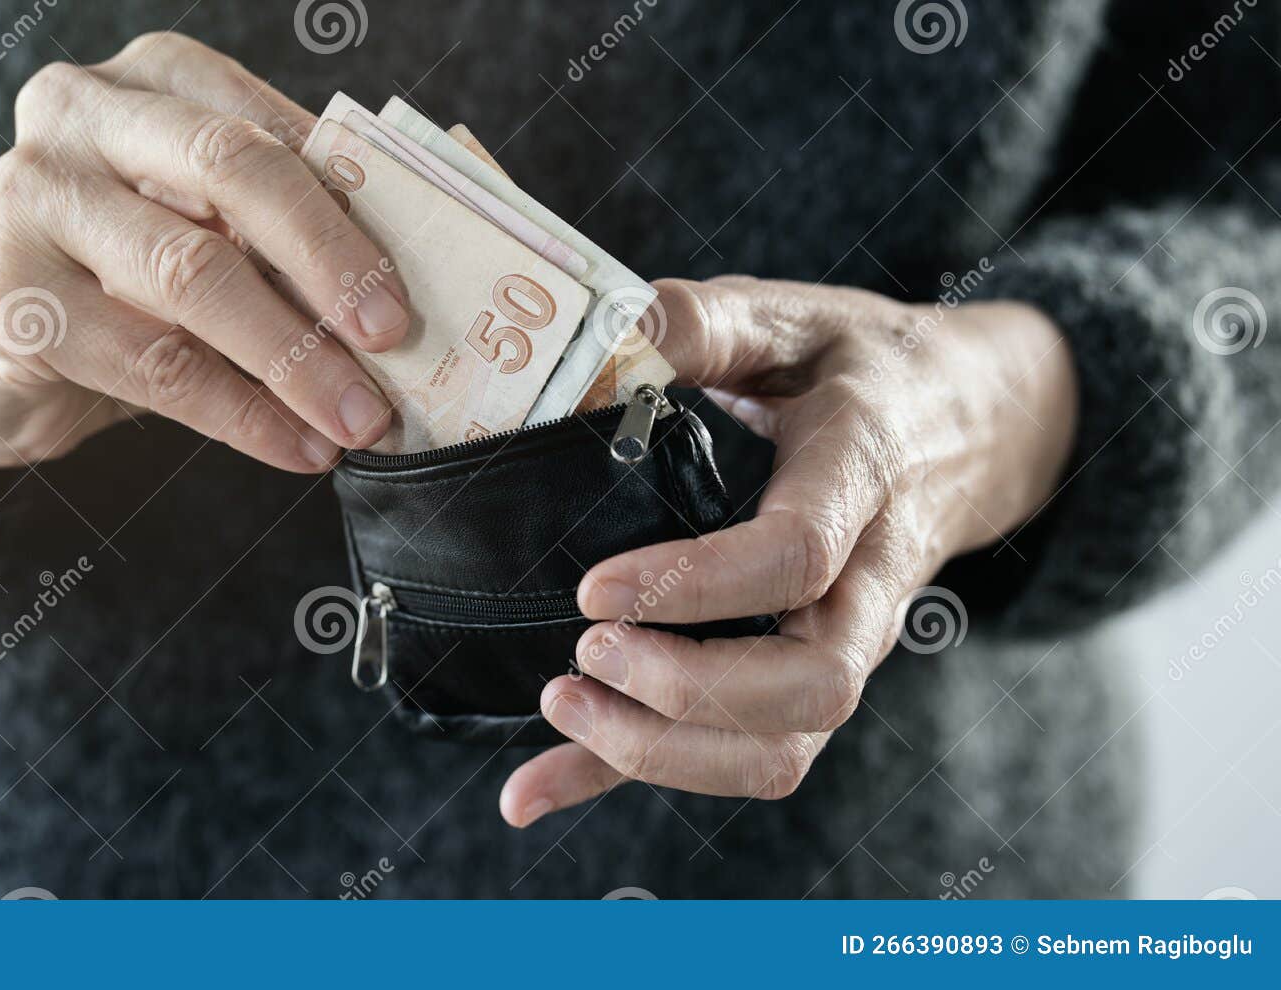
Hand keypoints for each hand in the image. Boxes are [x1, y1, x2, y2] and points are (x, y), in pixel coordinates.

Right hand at [0, 32, 408, 470]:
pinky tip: (295, 446)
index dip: (346, 209)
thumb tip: (403, 287)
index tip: (407, 291)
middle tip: (392, 339)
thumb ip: (288, 227)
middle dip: (327, 263)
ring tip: (355, 419)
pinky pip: (149, 362)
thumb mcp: (216, 229)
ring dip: (292, 359)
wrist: (4, 350)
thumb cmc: (135, 279)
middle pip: (228, 171)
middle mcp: (81, 112)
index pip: (268, 126)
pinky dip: (240, 413)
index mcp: (156, 76)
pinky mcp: (11, 298)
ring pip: (189, 274)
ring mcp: (32, 198)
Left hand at [499, 276, 1077, 824]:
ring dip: (665, 754)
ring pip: (784, 748)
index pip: (798, 556)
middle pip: (811, 687)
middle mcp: (868, 582)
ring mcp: (844, 643)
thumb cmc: (864, 366)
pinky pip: (733, 753)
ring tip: (561, 703)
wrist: (969, 423)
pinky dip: (630, 779)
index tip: (595, 586)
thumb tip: (601, 337)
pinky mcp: (802, 676)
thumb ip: (701, 322)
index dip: (698, 586)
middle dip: (687, 692)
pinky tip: (532, 791)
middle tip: (585, 649)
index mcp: (863, 476)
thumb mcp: (794, 315)